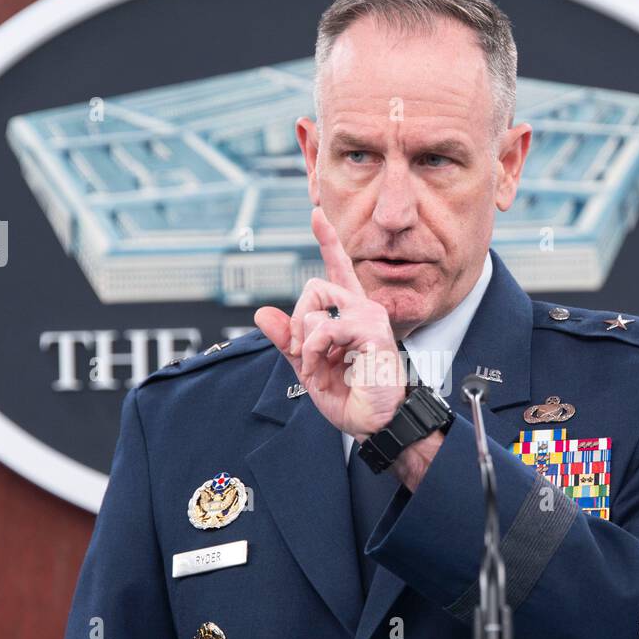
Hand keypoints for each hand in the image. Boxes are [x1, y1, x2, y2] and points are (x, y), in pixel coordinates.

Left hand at [254, 208, 407, 439]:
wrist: (375, 423)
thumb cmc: (351, 398)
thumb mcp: (310, 368)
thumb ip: (289, 341)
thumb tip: (262, 314)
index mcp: (349, 315)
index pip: (338, 270)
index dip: (327, 241)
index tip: (317, 215)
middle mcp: (363, 309)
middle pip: (313, 287)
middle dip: (297, 322)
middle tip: (303, 354)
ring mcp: (370, 317)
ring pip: (315, 303)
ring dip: (306, 341)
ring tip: (317, 367)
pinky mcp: (372, 330)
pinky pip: (325, 328)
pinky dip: (315, 352)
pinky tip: (325, 370)